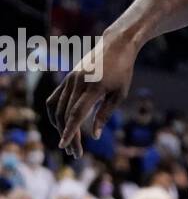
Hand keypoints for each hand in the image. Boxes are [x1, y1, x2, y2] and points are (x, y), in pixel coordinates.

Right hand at [46, 28, 138, 157]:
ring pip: (57, 109)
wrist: (116, 45)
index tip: (64, 146)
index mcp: (93, 86)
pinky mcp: (67, 78)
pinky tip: (60, 125)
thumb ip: (105, 114)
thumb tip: (94, 135)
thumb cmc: (123, 71)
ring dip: (60, 128)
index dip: (70, 131)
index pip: (76, 113)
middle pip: (66, 115)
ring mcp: (70, 79)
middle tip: (76, 154)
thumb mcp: (120, 93)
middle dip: (69, 136)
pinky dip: (55, 114)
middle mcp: (77, 83)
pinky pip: (54, 99)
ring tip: (69, 142)